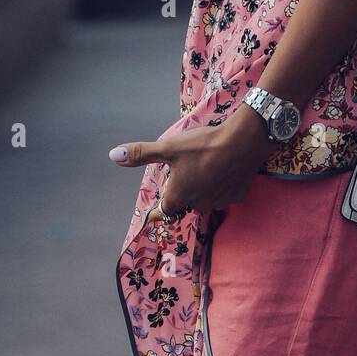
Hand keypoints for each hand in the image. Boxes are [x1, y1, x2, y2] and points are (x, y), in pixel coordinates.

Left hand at [109, 106, 274, 222]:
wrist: (244, 141)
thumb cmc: (202, 146)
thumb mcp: (168, 147)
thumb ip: (141, 154)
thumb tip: (113, 156)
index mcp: (178, 196)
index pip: (164, 211)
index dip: (158, 210)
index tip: (154, 214)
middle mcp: (198, 205)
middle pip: (186, 203)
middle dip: (184, 192)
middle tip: (187, 172)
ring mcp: (220, 202)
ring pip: (206, 199)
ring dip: (204, 189)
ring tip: (207, 168)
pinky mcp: (237, 195)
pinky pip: (225, 194)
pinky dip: (223, 186)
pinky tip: (225, 170)